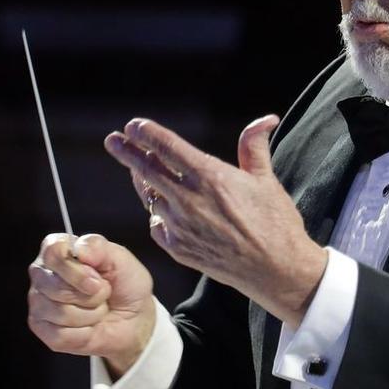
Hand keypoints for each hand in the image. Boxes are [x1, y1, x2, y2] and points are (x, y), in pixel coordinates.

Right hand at [27, 232, 157, 377]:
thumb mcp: (121, 259)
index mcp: (57, 251)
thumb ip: (99, 247)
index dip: (77, 270)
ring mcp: (39, 304)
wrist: (136, 319)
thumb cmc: (126, 285)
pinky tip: (90, 326)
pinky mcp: (43, 331)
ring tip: (99, 309)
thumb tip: (79, 249)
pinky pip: (61, 335)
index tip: (97, 277)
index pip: (52, 253)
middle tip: (104, 293)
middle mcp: (42, 275)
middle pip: (56, 286)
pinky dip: (85, 332)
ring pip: (61, 312)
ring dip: (91, 314)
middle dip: (90, 294)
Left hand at [105, 115, 327, 325]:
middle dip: (127, 152)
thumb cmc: (275, 223)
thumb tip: (265, 119)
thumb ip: (254, 146)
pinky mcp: (178, 249)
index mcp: (210, 177)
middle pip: (147, 170)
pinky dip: (158, 213)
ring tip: (138, 170)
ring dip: (142, 182)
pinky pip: (158, 225)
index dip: (147, 134)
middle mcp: (189, 200)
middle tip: (112, 140)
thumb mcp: (266, 179)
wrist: (276, 270)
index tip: (134, 125)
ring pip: (150, 197)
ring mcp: (180, 226)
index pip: (168, 148)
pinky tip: (162, 207)